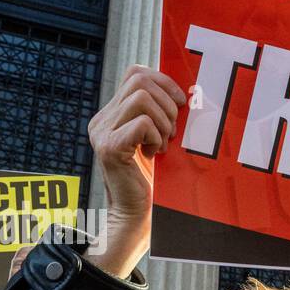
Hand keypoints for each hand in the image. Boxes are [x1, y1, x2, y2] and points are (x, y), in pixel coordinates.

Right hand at [87, 65, 185, 278]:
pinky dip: (156, 136)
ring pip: (141, 98)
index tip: (181, 103)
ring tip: (163, 144)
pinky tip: (156, 154)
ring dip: (163, 121)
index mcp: (113, 114)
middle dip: (167, 102)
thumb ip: (161, 116)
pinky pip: (142, 122)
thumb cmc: (155, 180)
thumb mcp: (159, 140)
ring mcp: (102, 132)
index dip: (163, 81)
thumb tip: (187, 92)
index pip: (135, 73)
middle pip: (139, 80)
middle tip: (172, 131)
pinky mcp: (110, 147)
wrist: (139, 216)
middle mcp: (102, 119)